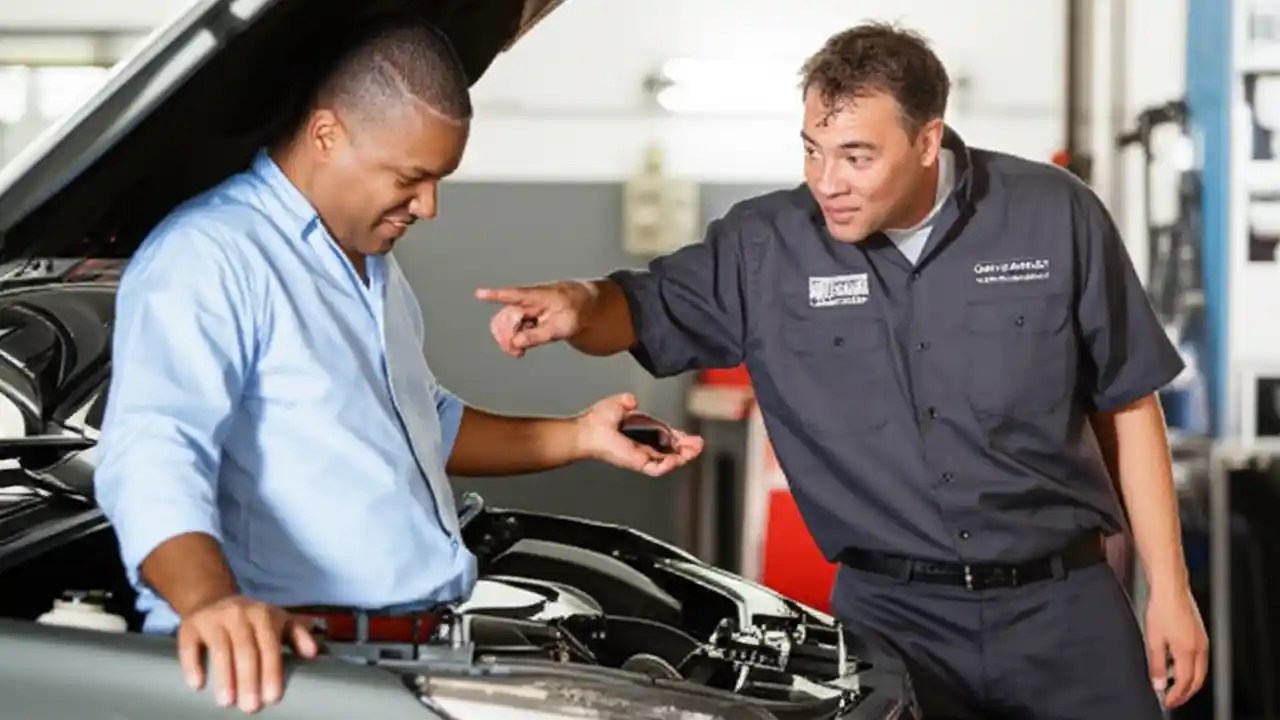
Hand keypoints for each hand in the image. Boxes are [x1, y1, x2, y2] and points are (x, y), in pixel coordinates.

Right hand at [178, 594, 319, 712]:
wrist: (213, 599)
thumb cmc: (252, 619)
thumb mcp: (278, 621)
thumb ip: (298, 635)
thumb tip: (313, 653)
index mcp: (263, 615)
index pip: (269, 645)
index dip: (272, 671)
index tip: (273, 698)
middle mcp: (239, 614)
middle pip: (245, 650)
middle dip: (249, 680)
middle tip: (251, 707)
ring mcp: (213, 618)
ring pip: (219, 649)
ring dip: (224, 677)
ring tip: (227, 702)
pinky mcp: (189, 625)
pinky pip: (190, 646)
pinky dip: (193, 665)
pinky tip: (197, 685)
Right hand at [476, 281, 595, 356]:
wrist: (582, 307)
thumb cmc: (573, 313)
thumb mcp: (561, 328)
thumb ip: (538, 335)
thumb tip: (516, 343)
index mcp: (539, 297)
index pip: (514, 295)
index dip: (496, 295)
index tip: (480, 293)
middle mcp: (527, 301)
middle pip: (505, 316)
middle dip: (505, 335)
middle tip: (515, 352)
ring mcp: (524, 308)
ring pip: (505, 323)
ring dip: (507, 338)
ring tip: (518, 353)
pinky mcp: (523, 316)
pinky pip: (510, 327)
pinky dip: (512, 338)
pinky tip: (520, 348)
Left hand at [574, 393, 702, 475]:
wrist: (586, 431)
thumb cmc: (595, 420)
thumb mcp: (617, 404)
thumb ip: (627, 401)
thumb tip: (633, 399)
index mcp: (640, 433)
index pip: (665, 437)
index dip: (680, 438)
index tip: (691, 438)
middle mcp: (642, 446)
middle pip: (671, 451)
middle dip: (687, 449)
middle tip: (698, 445)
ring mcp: (640, 456)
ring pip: (668, 461)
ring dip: (683, 457)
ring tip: (694, 450)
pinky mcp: (637, 463)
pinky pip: (657, 468)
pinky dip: (669, 465)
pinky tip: (678, 458)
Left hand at [1144, 582, 1207, 708]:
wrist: (1171, 588)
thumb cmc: (1161, 608)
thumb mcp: (1154, 639)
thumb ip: (1157, 664)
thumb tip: (1158, 683)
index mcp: (1188, 651)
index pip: (1185, 682)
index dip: (1176, 695)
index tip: (1167, 701)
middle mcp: (1199, 647)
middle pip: (1197, 680)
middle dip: (1186, 693)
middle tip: (1173, 699)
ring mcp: (1202, 640)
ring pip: (1201, 670)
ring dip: (1189, 682)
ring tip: (1175, 686)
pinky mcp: (1200, 633)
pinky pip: (1200, 659)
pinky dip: (1192, 669)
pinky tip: (1179, 666)